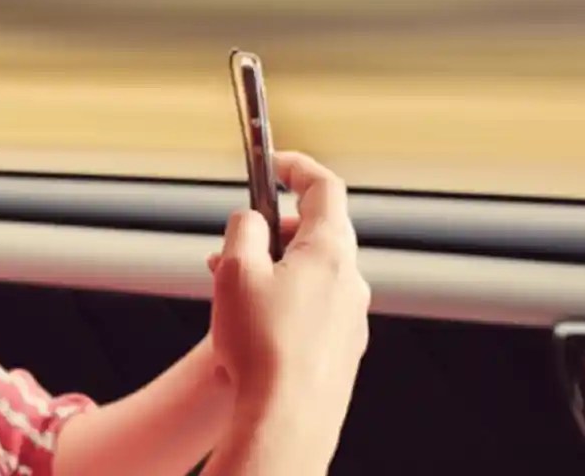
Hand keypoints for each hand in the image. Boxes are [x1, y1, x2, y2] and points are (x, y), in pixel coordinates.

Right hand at [206, 152, 369, 465]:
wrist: (287, 421)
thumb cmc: (261, 348)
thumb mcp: (235, 271)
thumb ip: (243, 230)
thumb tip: (251, 220)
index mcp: (329, 252)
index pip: (325, 187)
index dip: (297, 166)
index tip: (274, 162)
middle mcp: (350, 281)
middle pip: (316, 232)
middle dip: (274, 229)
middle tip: (238, 242)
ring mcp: (351, 317)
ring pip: (312, 274)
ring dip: (275, 270)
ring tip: (233, 292)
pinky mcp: (343, 349)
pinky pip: (314, 309)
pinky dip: (285, 302)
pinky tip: (253, 328)